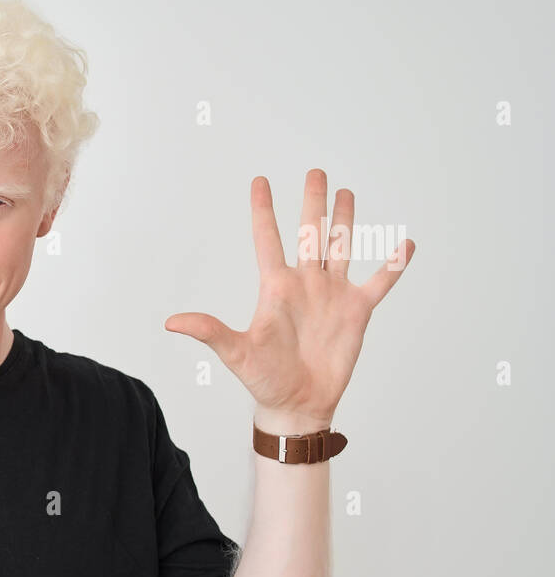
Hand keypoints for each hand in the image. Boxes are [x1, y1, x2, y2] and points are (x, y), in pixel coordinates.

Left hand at [164, 169, 414, 430]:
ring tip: (346, 193)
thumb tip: (171, 322)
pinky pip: (379, 282)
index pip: (268, 239)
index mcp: (276, 288)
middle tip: (315, 172)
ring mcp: (332, 295)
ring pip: (341, 248)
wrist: (297, 403)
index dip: (263, 211)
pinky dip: (393, 265)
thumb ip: (209, 331)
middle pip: (310, 233)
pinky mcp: (357, 312)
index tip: (260, 182)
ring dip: (345, 220)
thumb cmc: (264, 379)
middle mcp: (305, 284)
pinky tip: (404, 244)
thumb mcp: (235, 352)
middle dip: (312, 203)